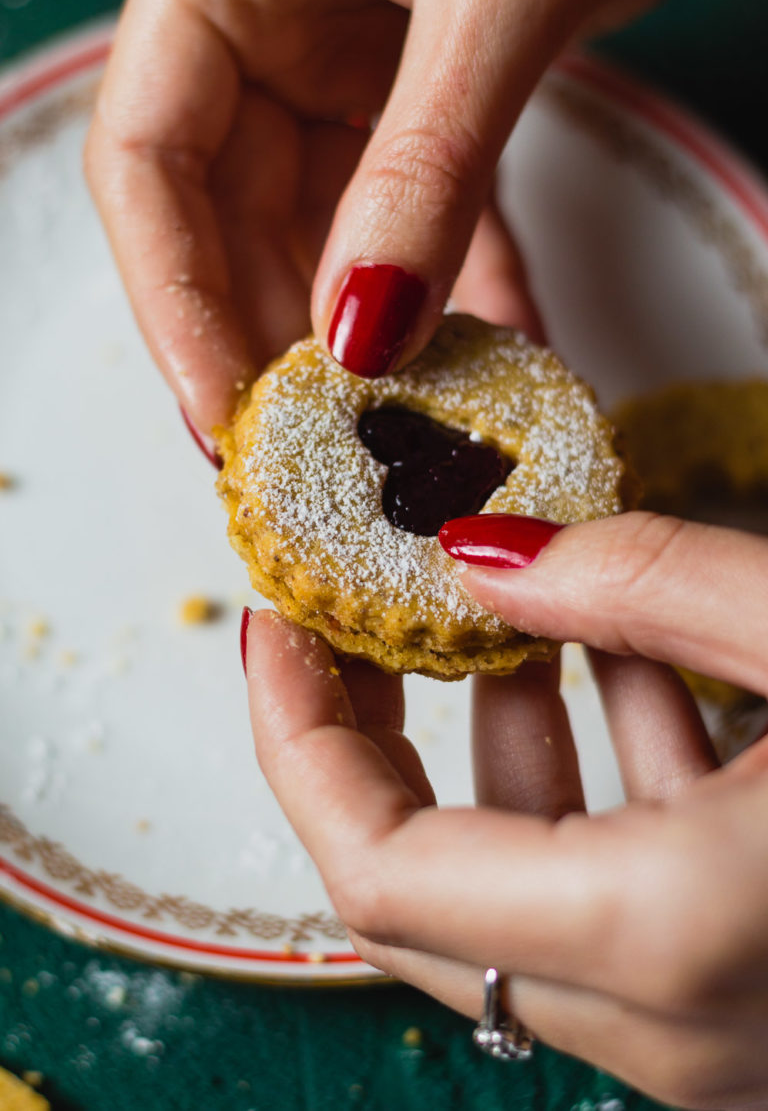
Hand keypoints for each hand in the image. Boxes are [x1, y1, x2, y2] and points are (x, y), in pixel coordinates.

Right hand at [85, 0, 707, 430]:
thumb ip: (425, 167)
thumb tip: (365, 337)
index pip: (148, 163)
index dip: (174, 306)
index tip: (229, 419)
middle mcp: (271, 17)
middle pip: (235, 220)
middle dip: (283, 342)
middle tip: (326, 453)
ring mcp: (352, 56)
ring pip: (332, 231)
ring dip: (378, 334)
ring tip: (414, 427)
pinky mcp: (434, 89)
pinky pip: (427, 211)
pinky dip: (461, 286)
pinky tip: (498, 357)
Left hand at [245, 512, 767, 1109]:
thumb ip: (644, 582)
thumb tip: (483, 552)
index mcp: (664, 930)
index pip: (378, 869)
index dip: (299, 740)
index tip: (278, 627)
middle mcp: (661, 1020)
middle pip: (421, 890)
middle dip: (373, 738)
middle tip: (360, 617)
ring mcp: (698, 1031)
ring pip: (520, 890)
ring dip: (499, 741)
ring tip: (503, 615)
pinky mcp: (735, 996)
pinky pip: (611, 897)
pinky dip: (597, 779)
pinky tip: (628, 664)